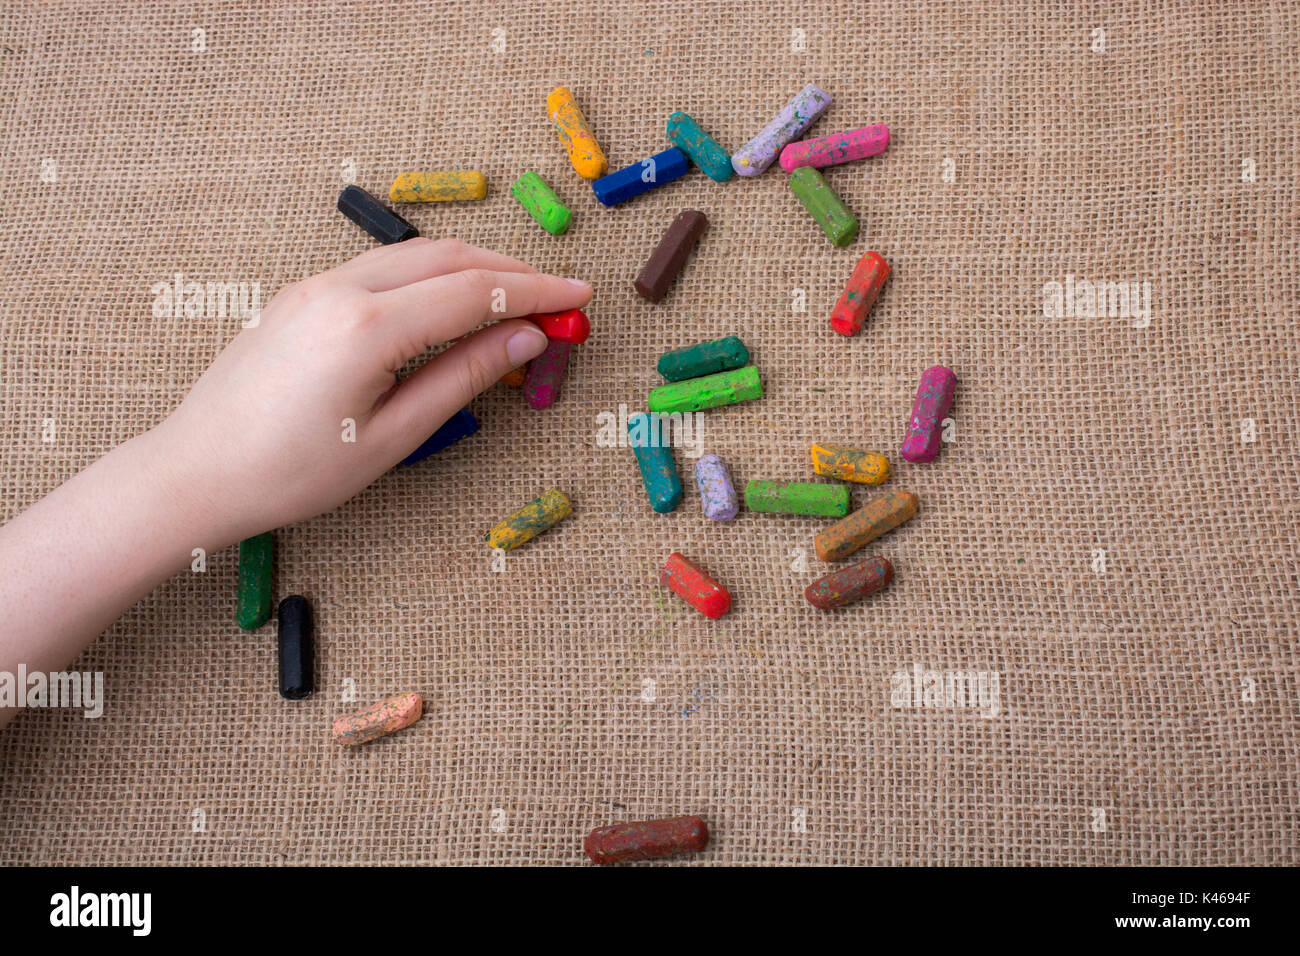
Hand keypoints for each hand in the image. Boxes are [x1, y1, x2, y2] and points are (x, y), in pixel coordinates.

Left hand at [156, 237, 591, 541]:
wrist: (195, 472)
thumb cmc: (290, 472)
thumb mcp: (391, 437)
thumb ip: (462, 378)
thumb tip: (524, 340)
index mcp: (367, 326)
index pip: (474, 291)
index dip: (536, 291)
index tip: (581, 297)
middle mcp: (340, 288)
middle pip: (449, 256)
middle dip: (512, 270)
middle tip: (560, 298)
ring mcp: (315, 285)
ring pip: (415, 254)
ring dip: (473, 267)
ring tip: (516, 298)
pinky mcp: (301, 295)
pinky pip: (382, 268)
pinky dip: (431, 276)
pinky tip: (451, 304)